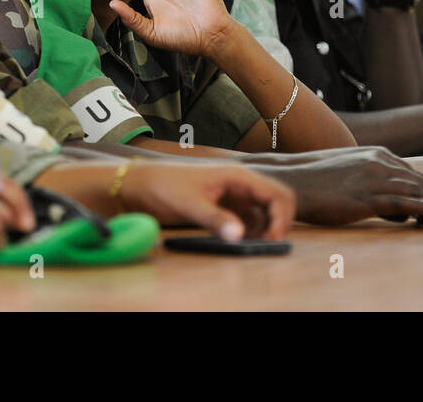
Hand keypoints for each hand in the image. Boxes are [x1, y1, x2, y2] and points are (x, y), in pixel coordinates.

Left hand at [119, 161, 295, 240]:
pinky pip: (250, 219)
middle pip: (277, 200)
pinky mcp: (226, 207)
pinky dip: (254, 231)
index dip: (280, 217)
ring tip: (256, 246)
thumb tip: (239, 236)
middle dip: (280, 221)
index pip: (275, 194)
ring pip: (265, 211)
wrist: (142, 185)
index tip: (272, 239)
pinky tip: (243, 241)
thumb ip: (215, 219)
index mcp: (238, 176)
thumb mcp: (190, 204)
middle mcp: (241, 184)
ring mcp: (235, 195)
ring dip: (268, 228)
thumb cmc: (165, 187)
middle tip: (270, 244)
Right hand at [254, 146, 422, 226]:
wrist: (294, 180)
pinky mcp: (367, 199)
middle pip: (418, 181)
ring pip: (414, 192)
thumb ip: (369, 174)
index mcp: (376, 154)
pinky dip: (422, 209)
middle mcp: (379, 163)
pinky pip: (403, 203)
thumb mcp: (349, 167)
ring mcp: (374, 180)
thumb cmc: (317, 177)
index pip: (410, 172)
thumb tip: (381, 193)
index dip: (421, 190)